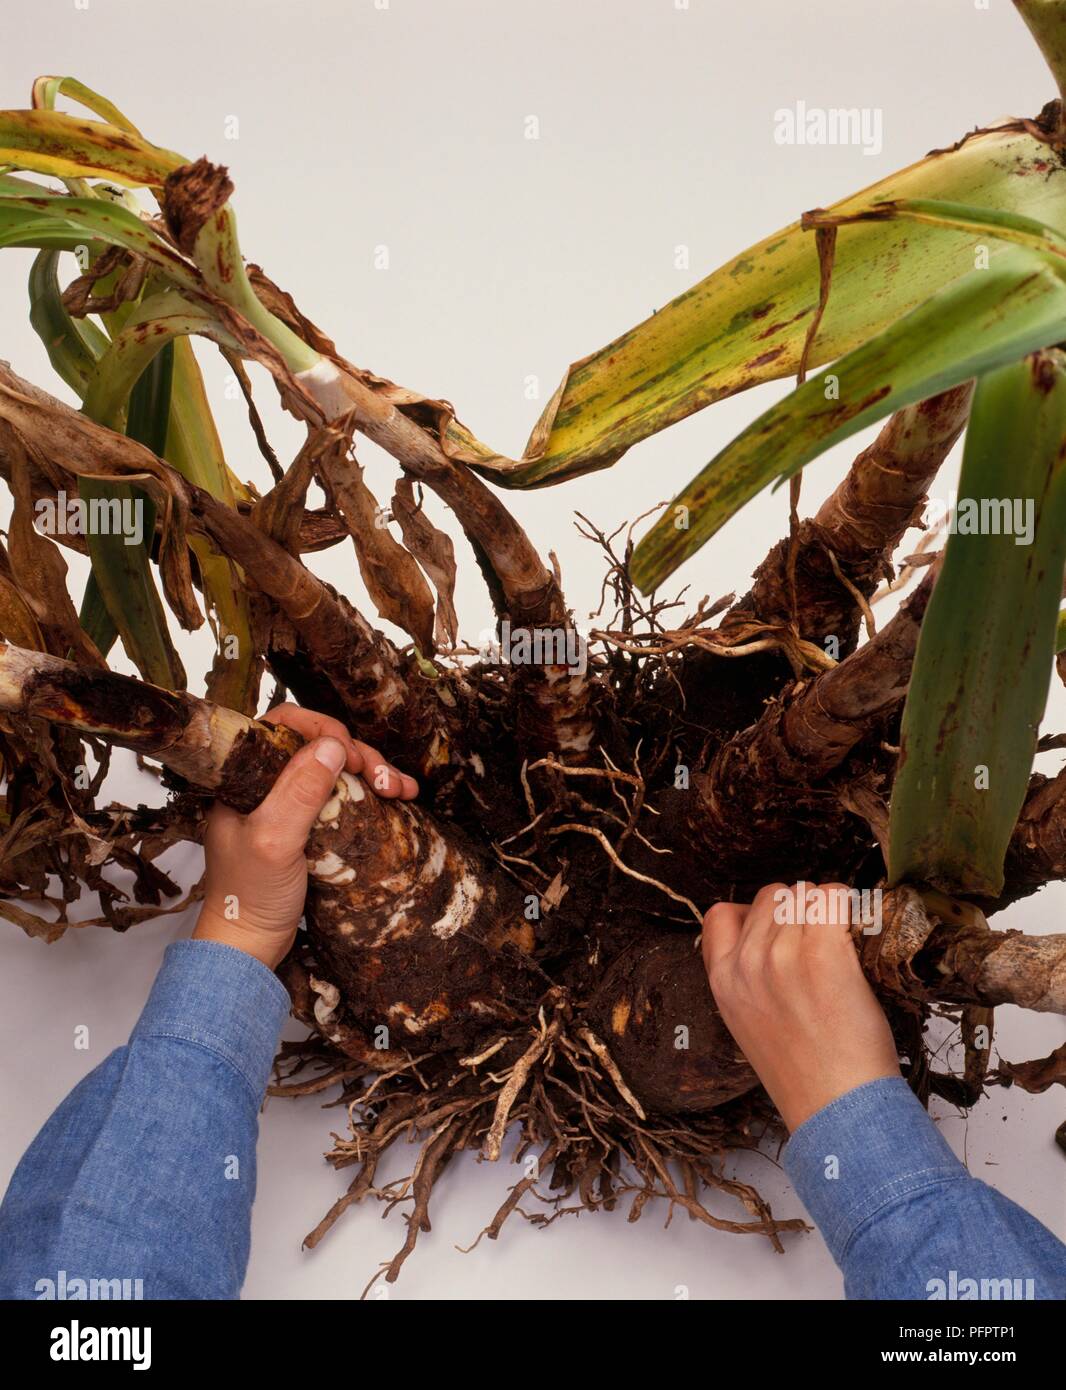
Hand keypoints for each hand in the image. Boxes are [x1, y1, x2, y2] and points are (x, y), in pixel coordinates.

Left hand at [192, 704, 418, 970]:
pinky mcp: (311, 824)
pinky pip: (346, 794)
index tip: (349, 753)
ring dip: (374, 771)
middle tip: (383, 779)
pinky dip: (374, 793)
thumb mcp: (275, 842)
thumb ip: (299, 792)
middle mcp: (266, 783)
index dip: (321, 728)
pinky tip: (400, 798)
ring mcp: (289, 803)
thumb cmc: (249, 896)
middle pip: (319, 744)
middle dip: (359, 754)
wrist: (249, 946)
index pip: (283, 726)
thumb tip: (334, 745)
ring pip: (338, 767)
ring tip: (401, 790)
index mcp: (243, 776)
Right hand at [701, 882, 899, 1131]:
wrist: (836, 1108)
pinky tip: (858, 929)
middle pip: (771, 895)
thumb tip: (771, 935)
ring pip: (805, 893)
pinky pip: (835, 897)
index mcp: (722, 980)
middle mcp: (747, 962)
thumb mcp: (748, 1023)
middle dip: (797, 909)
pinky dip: (850, 904)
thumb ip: (746, 977)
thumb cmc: (803, 1073)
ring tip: (842, 943)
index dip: (753, 914)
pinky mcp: (824, 954)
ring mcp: (783, 955)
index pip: (721, 914)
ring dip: (826, 908)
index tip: (777, 929)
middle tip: (821, 941)